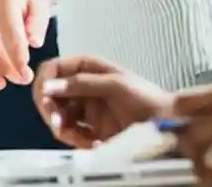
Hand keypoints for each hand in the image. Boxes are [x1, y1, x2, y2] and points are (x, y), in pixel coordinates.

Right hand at [33, 55, 172, 148]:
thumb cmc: (146, 98)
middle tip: (57, 124)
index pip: (54, 68)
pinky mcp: (88, 129)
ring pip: (56, 115)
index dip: (45, 81)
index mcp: (88, 67)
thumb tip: (49, 86)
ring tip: (80, 138)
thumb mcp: (115, 85)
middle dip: (50, 108)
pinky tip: (93, 144)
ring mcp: (84, 108)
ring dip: (62, 127)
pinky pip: (69, 133)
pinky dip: (75, 139)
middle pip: (49, 93)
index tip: (45, 97)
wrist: (167, 125)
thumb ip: (82, 84)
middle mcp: (82, 85)